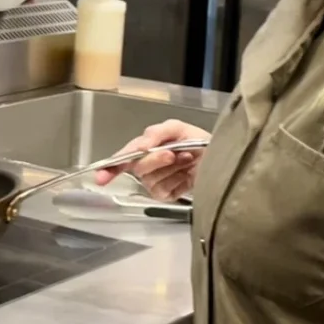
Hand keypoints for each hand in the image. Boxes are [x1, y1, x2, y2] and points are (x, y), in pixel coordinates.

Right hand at [94, 119, 209, 200]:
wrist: (222, 158)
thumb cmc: (200, 142)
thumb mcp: (179, 128)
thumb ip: (157, 132)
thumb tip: (140, 146)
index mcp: (145, 148)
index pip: (123, 158)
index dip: (110, 167)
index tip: (101, 175)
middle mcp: (147, 166)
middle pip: (138, 168)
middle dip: (155, 159)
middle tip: (172, 153)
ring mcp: (156, 182)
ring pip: (151, 180)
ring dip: (171, 168)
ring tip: (187, 160)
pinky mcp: (167, 196)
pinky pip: (163, 191)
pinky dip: (177, 181)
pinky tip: (187, 174)